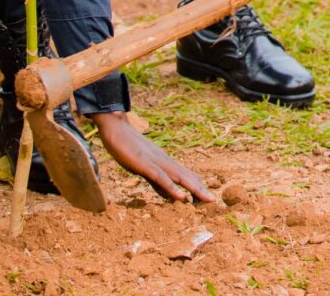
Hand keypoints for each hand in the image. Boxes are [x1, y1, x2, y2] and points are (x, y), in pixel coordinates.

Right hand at [92, 112, 214, 203]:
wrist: (115, 127)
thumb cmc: (127, 147)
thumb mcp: (144, 168)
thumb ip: (156, 181)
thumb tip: (168, 194)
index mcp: (164, 161)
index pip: (185, 175)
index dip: (197, 185)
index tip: (208, 196)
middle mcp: (164, 161)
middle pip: (186, 176)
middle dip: (200, 189)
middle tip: (214, 201)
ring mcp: (156, 162)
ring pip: (179, 177)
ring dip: (193, 188)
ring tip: (206, 199)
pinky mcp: (145, 164)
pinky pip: (161, 178)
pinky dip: (172, 188)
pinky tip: (182, 196)